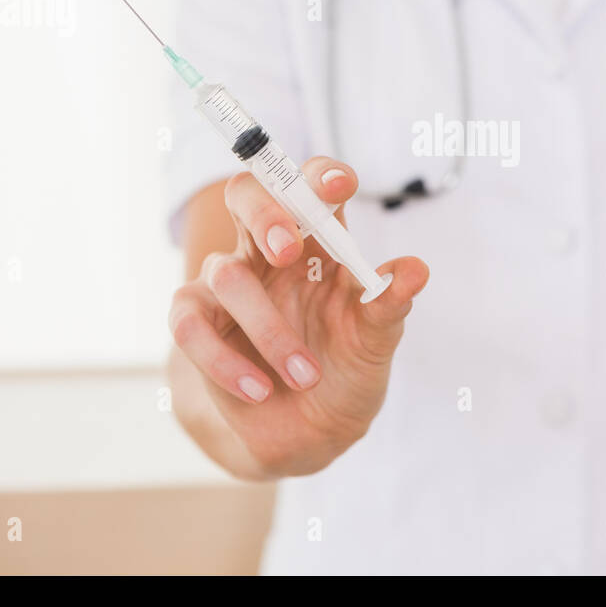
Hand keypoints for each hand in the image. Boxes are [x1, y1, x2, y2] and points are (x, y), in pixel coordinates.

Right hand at [168, 157, 428, 478]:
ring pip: (227, 274)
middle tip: (288, 250)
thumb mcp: (375, 338)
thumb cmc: (347, 366)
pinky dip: (225, 361)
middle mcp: (267, 251)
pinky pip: (189, 326)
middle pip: (247, 195)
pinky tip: (259, 390)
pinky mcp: (195, 322)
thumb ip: (389, 302)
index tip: (338, 185)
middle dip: (266, 214)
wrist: (314, 429)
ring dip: (268, 330)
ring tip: (305, 375)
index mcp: (317, 240)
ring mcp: (226, 283)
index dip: (320, 177)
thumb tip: (415, 270)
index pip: (310, 187)